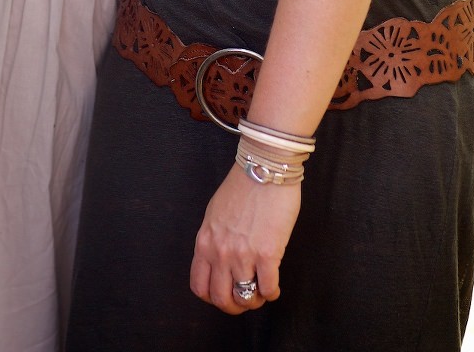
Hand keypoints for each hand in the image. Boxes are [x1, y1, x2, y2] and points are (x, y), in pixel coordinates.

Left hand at [190, 163, 299, 313]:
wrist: (265, 168)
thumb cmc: (243, 186)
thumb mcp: (216, 213)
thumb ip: (215, 238)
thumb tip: (221, 260)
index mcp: (205, 241)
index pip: (199, 286)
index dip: (213, 297)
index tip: (225, 294)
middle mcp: (220, 252)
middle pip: (221, 299)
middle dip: (235, 306)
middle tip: (246, 299)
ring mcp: (243, 254)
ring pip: (245, 298)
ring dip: (255, 300)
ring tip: (261, 291)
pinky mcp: (267, 253)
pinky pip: (268, 288)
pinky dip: (272, 293)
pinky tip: (274, 285)